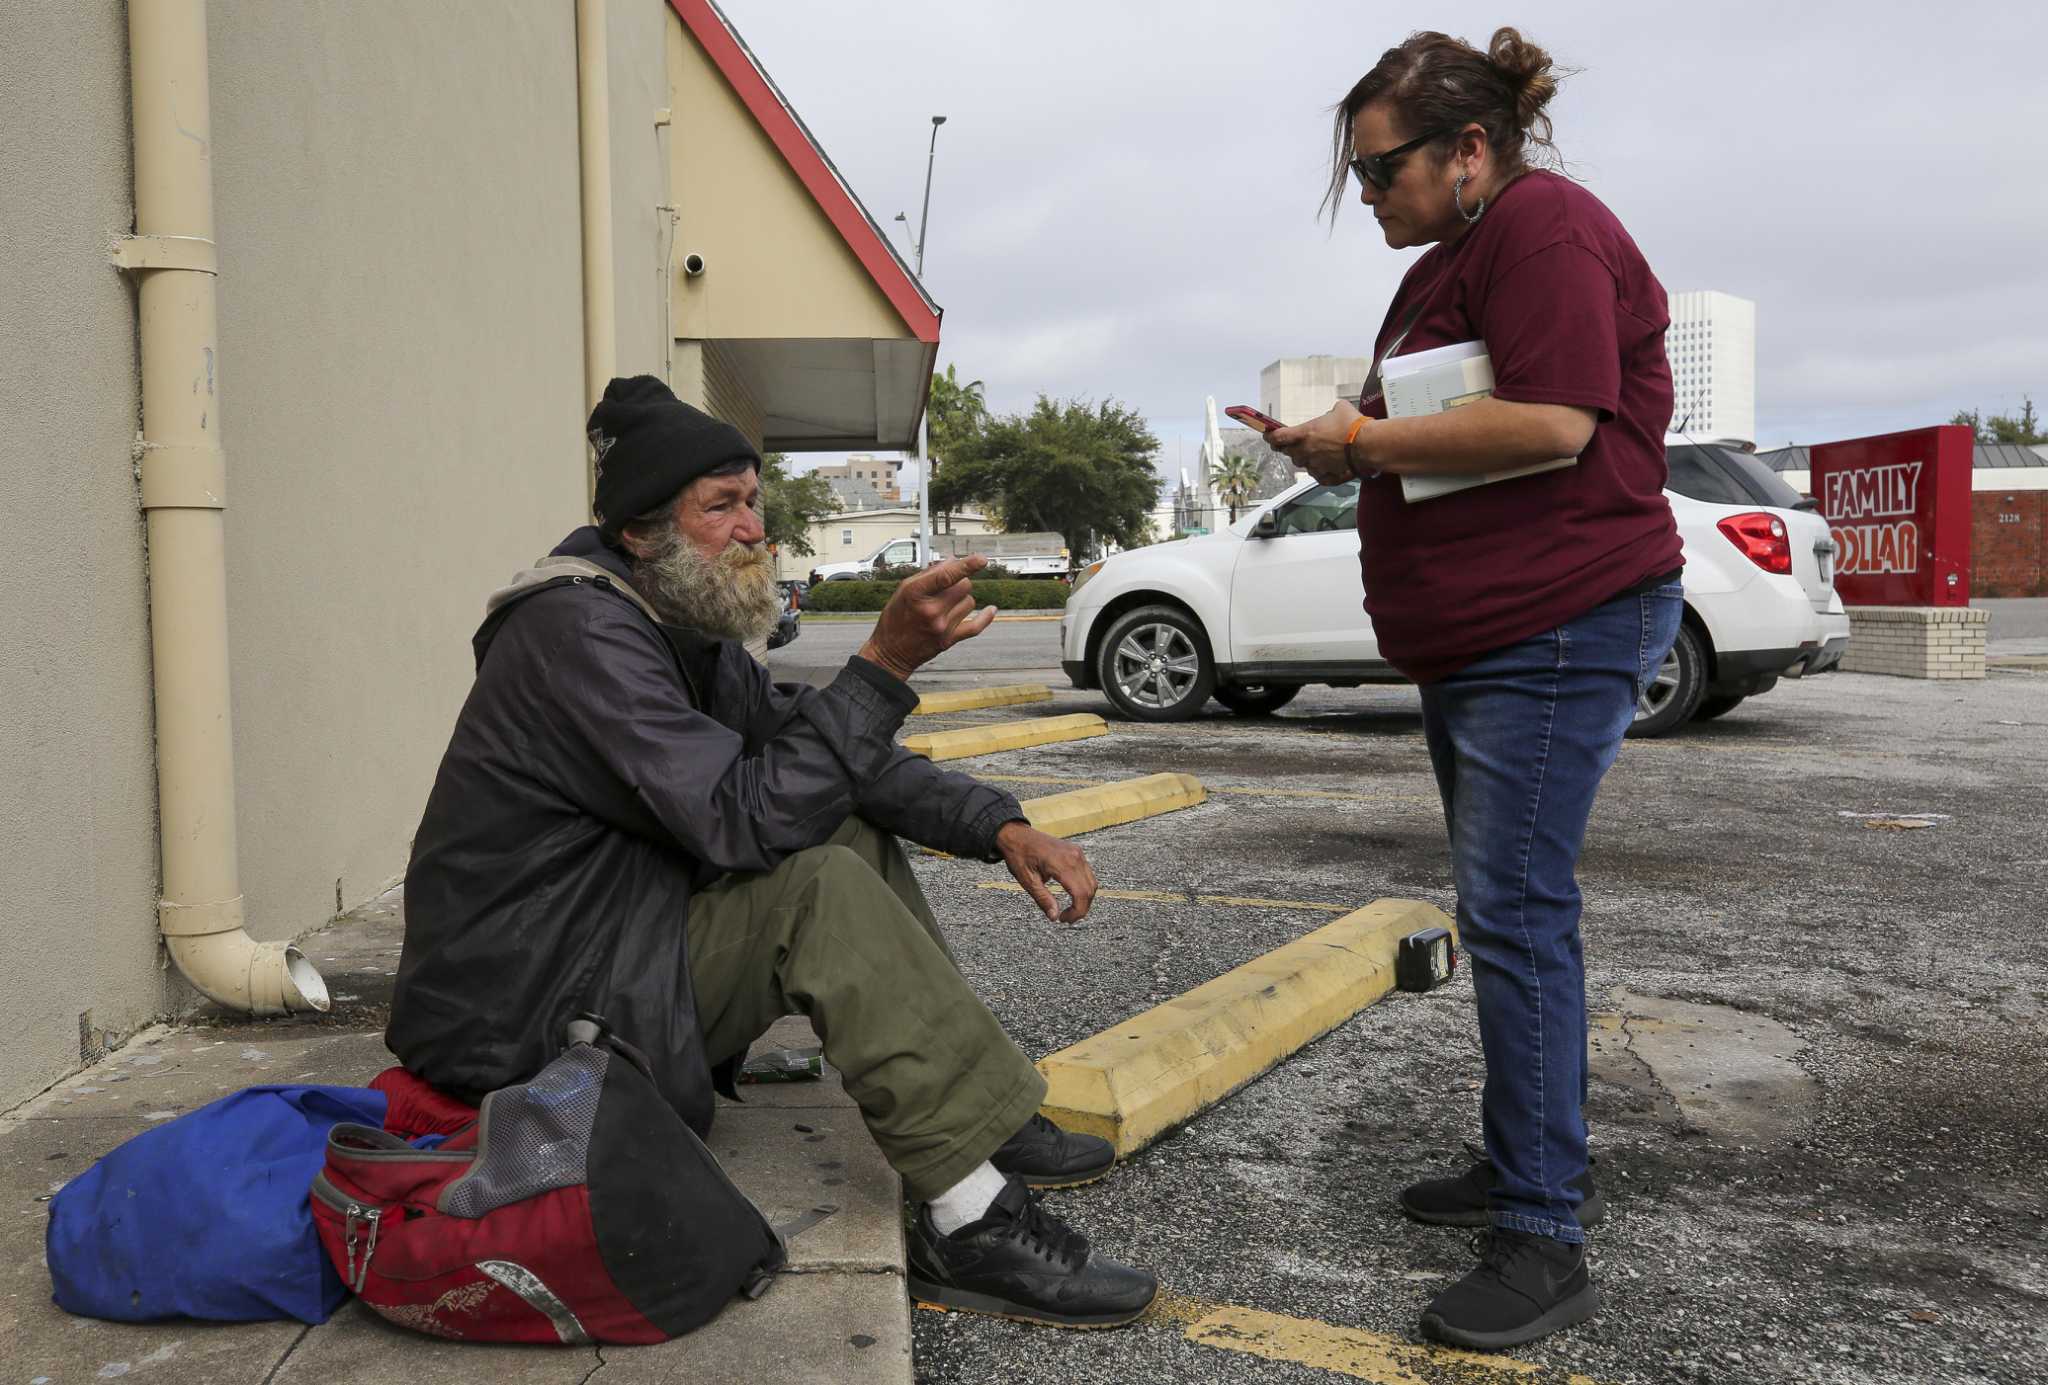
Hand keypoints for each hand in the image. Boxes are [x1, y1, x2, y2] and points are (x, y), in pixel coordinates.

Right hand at [858, 556, 997, 679]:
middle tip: (949, 586)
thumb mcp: (904, 590)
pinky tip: (990, 610)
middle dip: (959, 581)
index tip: (981, 559)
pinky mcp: (949, 640)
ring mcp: (941, 627)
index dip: (966, 565)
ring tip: (948, 603)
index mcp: (915, 594)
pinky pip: (976, 626)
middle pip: (963, 586)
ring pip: (970, 602)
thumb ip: (929, 574)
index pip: (946, 576)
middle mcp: (930, 610)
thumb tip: (953, 562)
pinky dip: (985, 616)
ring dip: (962, 598)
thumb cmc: (895, 618)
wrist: (890, 652)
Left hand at [994, 821, 1097, 922]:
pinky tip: (1071, 895)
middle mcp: (1074, 857)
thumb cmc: (1019, 855)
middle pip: (1089, 890)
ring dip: (1084, 899)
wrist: (1017, 835)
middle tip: (1065, 918)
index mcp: (1062, 864)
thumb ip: (1043, 899)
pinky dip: (1083, 888)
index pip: (1081, 894)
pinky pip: (1087, 874)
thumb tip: (1054, 917)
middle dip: (1081, 909)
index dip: (1077, 912)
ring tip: (1069, 909)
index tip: (1063, 919)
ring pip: (1091, 883)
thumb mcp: (1027, 880)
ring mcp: (1077, 853)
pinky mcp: (1077, 852)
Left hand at [1266, 401, 1365, 484]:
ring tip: (1314, 453)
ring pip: (1302, 464)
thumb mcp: (1340, 408)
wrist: (1368, 445)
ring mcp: (1315, 466)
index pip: (1277, 438)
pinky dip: (1319, 471)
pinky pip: (1317, 476)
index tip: (1268, 435)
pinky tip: (1326, 466)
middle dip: (1287, 447)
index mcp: (1305, 434)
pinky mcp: (1326, 476)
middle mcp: (1306, 452)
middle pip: (1288, 452)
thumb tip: (1333, 413)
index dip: (1270, 437)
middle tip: (1291, 443)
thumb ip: (1330, 412)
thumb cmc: (1354, 426)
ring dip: (1304, 458)